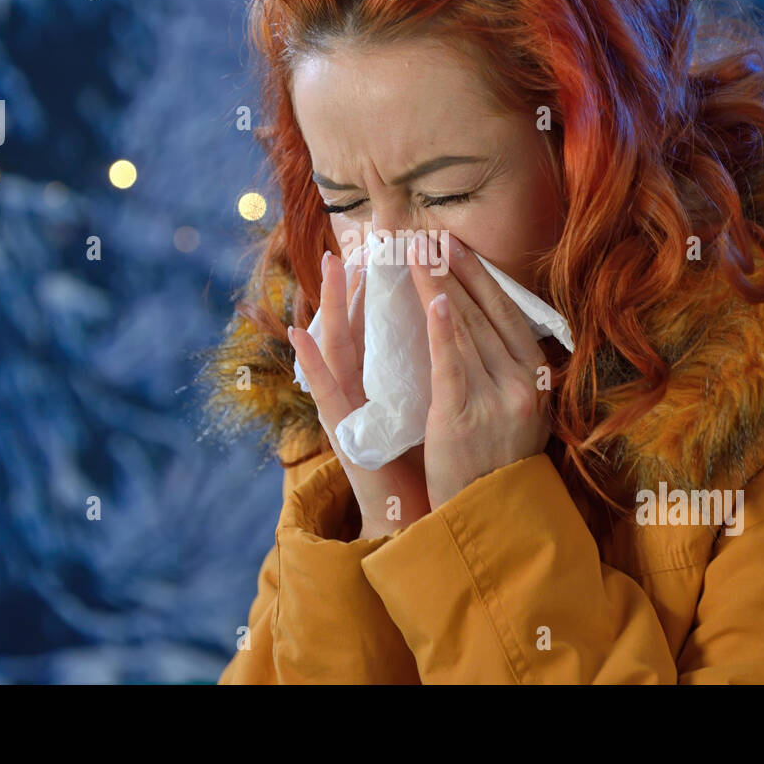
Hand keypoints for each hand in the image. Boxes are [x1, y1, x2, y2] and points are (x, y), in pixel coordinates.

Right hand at [288, 249, 431, 538]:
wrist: (416, 522)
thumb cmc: (431, 467)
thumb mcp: (438, 411)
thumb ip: (442, 377)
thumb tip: (464, 339)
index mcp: (387, 388)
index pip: (382, 331)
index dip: (381, 293)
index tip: (383, 252)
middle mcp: (365, 396)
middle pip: (356, 329)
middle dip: (354, 285)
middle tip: (347, 241)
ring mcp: (351, 414)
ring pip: (337, 350)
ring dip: (332, 306)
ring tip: (331, 265)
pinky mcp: (345, 436)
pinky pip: (325, 393)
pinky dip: (310, 364)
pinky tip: (299, 334)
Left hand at [406, 231, 554, 510]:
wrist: (488, 518)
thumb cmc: (496, 467)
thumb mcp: (521, 416)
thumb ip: (512, 375)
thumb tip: (497, 330)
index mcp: (537, 379)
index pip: (507, 315)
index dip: (481, 278)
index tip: (458, 246)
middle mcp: (524, 384)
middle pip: (485, 314)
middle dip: (456, 271)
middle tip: (430, 235)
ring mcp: (496, 399)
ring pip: (465, 329)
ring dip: (440, 286)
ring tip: (417, 252)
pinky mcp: (462, 416)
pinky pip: (452, 362)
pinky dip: (443, 328)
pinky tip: (432, 298)